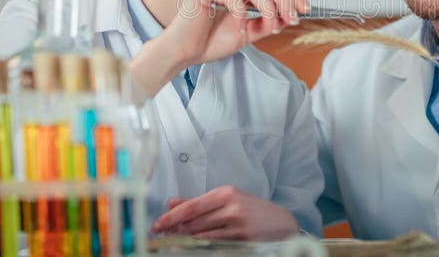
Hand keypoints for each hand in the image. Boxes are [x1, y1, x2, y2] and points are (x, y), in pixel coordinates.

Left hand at [151, 186, 298, 240]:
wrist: (281, 223)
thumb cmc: (252, 209)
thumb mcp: (227, 199)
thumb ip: (199, 201)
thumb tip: (172, 202)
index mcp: (226, 192)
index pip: (191, 206)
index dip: (171, 217)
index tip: (157, 224)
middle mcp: (231, 206)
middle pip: (193, 222)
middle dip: (175, 230)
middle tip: (162, 236)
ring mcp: (237, 225)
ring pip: (201, 236)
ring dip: (185, 240)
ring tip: (175, 242)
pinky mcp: (241, 240)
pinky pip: (213, 245)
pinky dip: (201, 246)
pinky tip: (194, 246)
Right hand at [165, 0, 307, 64]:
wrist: (182, 54)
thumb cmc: (209, 42)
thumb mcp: (246, 33)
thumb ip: (266, 23)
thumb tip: (289, 17)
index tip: (306, 8)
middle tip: (293, 18)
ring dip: (269, 6)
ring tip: (272, 25)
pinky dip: (241, 11)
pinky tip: (240, 25)